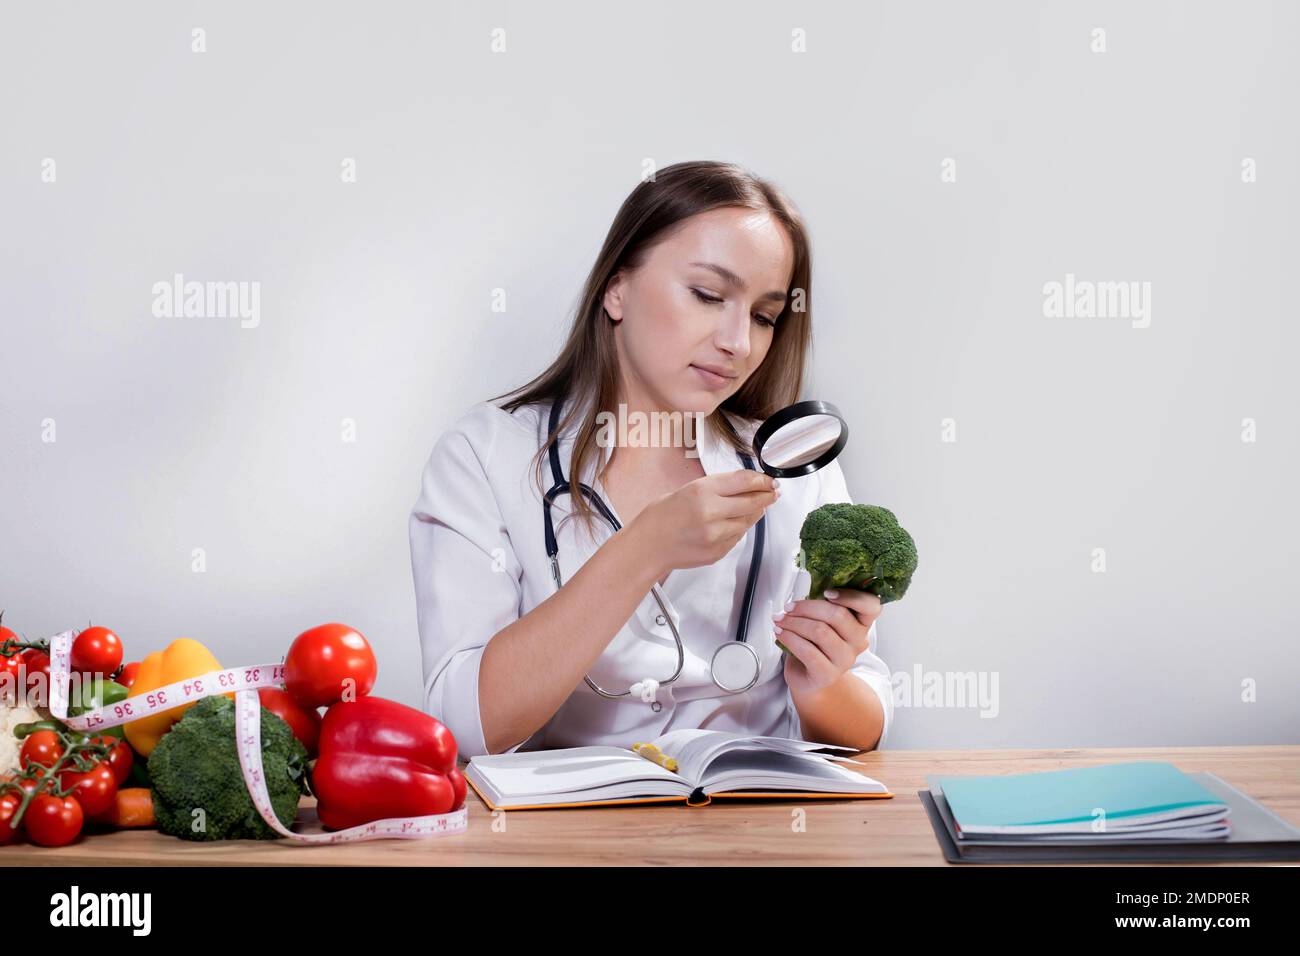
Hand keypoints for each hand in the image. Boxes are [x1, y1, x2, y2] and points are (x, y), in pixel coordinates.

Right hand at [632, 470, 778, 575]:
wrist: (648, 545)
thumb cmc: (662, 516)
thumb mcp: (689, 489)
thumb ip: (718, 487)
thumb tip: (748, 485)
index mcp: (702, 492)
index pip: (745, 482)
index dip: (763, 481)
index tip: (770, 481)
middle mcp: (711, 513)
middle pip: (753, 502)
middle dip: (767, 497)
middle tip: (773, 493)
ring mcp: (715, 535)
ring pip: (748, 522)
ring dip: (754, 513)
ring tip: (752, 507)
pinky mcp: (718, 551)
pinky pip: (738, 537)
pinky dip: (739, 529)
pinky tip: (729, 524)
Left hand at [776, 588, 881, 695]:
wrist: (808, 677)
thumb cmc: (816, 644)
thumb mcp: (823, 620)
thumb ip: (824, 604)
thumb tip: (807, 584)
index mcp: (862, 623)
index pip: (872, 606)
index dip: (851, 596)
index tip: (826, 592)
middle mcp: (858, 642)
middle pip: (837, 615)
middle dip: (806, 607)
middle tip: (788, 607)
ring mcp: (845, 660)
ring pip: (820, 631)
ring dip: (794, 622)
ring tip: (779, 620)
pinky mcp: (827, 674)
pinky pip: (807, 651)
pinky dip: (789, 638)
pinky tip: (780, 633)